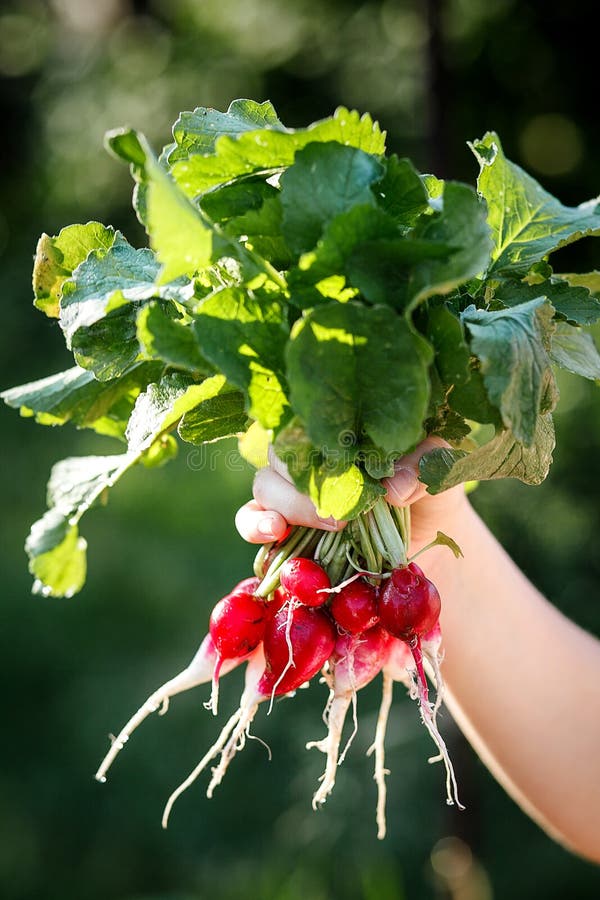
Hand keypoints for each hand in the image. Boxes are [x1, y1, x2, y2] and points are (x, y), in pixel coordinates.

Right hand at [235, 437, 469, 553]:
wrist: (423, 537)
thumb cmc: (428, 489)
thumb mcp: (439, 469)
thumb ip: (426, 465)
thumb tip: (394, 487)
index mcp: (338, 429)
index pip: (310, 418)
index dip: (317, 436)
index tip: (341, 462)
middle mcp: (308, 455)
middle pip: (282, 453)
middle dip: (309, 482)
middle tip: (347, 511)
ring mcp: (290, 490)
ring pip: (265, 485)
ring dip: (290, 506)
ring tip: (332, 525)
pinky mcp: (282, 525)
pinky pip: (249, 517)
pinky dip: (254, 523)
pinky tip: (272, 532)